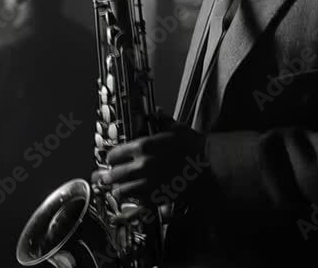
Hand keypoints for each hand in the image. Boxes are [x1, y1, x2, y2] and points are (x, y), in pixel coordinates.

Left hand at [90, 110, 206, 205]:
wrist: (209, 167)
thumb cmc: (194, 146)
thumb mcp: (177, 127)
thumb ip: (162, 120)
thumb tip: (156, 113)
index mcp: (142, 147)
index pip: (114, 155)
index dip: (112, 158)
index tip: (112, 160)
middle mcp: (141, 166)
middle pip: (114, 175)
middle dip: (109, 176)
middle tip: (107, 178)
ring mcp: (147, 184)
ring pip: (121, 191)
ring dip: (118, 190)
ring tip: (118, 190)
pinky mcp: (156, 199)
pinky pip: (136, 204)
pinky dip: (132, 203)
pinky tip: (132, 200)